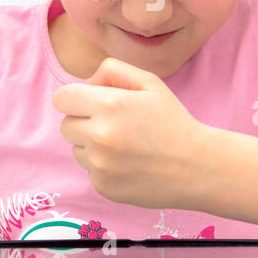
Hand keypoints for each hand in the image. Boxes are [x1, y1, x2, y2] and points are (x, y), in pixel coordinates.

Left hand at [52, 57, 208, 210]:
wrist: (196, 167)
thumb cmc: (173, 121)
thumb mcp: (150, 82)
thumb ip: (113, 71)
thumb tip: (88, 83)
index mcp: (108, 104)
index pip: (61, 98)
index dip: (75, 99)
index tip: (91, 104)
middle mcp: (99, 135)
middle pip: (66, 125)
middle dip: (84, 122)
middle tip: (114, 125)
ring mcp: (99, 165)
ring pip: (76, 150)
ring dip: (92, 146)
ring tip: (125, 146)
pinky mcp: (103, 187)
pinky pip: (89, 171)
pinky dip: (103, 168)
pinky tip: (129, 164)